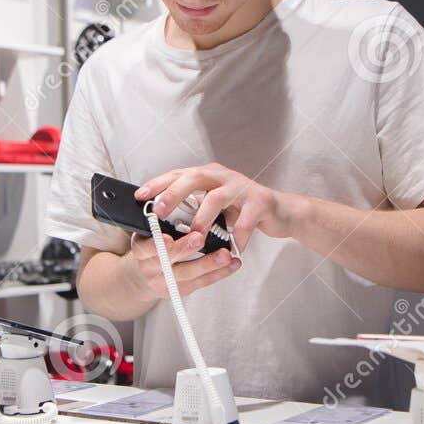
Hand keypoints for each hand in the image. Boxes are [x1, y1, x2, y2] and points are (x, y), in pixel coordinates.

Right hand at [127, 230, 240, 303]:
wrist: (146, 274)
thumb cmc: (153, 245)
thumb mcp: (150, 231)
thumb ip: (162, 220)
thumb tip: (185, 200)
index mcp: (140, 249)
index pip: (146, 247)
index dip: (157, 244)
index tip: (168, 238)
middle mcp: (150, 268)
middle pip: (167, 262)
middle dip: (184, 249)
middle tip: (199, 238)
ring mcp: (165, 283)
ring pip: (188, 274)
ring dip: (208, 263)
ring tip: (225, 254)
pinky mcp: (181, 291)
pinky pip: (202, 282)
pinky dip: (219, 273)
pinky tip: (233, 264)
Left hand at [135, 163, 297, 251]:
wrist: (282, 211)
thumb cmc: (243, 210)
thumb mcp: (215, 204)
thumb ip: (193, 206)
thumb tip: (163, 219)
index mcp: (208, 175)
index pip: (178, 174)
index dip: (158, 184)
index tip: (140, 196)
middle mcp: (223, 176)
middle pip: (193, 178)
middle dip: (174, 194)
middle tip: (159, 212)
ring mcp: (242, 187)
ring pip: (216, 199)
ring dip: (202, 219)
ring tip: (195, 237)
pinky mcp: (261, 201)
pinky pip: (246, 220)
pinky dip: (238, 236)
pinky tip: (233, 249)